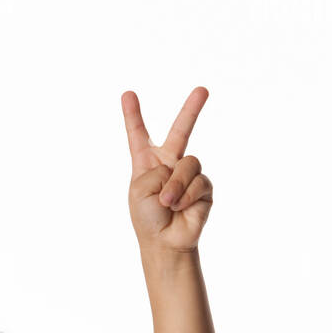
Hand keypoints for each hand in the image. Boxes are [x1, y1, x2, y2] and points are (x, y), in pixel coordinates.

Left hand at [121, 87, 212, 252]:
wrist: (164, 242)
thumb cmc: (146, 218)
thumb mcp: (140, 189)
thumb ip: (158, 171)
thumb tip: (182, 173)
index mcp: (147, 163)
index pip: (139, 135)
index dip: (133, 116)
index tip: (128, 95)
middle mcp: (169, 164)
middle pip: (181, 131)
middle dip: (192, 109)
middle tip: (203, 90)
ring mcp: (188, 174)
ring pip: (188, 163)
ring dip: (176, 185)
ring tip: (167, 203)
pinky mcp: (204, 187)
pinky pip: (199, 181)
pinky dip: (186, 195)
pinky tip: (179, 208)